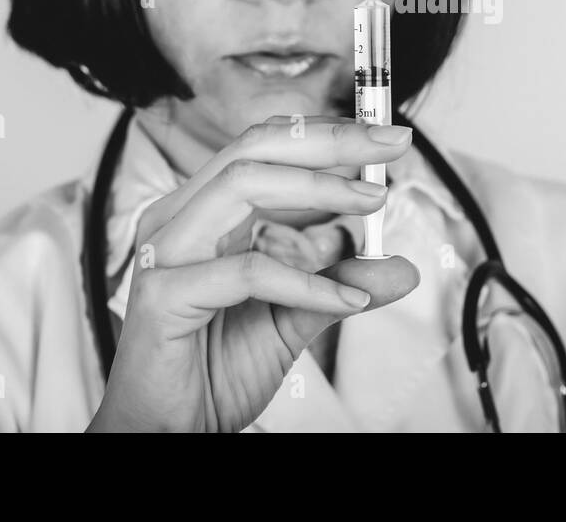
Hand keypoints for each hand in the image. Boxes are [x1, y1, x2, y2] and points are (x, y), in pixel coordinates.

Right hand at [86, 116, 419, 431]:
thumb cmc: (213, 369)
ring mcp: (167, 251)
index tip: (387, 137)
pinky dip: (306, 281)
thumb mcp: (295, 318)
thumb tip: (402, 266)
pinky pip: (246, 271)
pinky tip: (347, 299)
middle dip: (330, 140)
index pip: (265, 147)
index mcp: (205, 210)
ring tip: (373, 204)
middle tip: (392, 144)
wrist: (168, 430)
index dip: (327, 135)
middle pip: (254, 148)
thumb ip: (343, 286)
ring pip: (242, 185)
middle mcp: (180, 217)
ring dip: (318, 189)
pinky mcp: (163, 295)